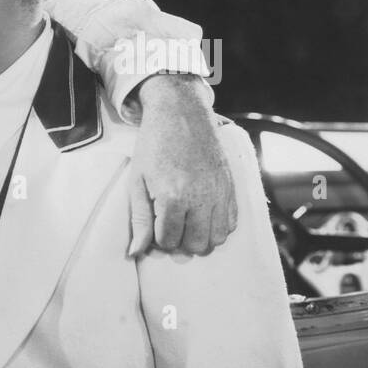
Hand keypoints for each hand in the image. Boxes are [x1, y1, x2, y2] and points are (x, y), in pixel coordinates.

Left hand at [128, 76, 237, 255]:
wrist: (180, 115)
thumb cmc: (154, 147)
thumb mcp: (137, 182)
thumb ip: (139, 220)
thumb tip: (135, 252)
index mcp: (173, 197)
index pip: (169, 241)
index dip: (158, 240)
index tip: (153, 228)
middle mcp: (202, 198)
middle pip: (196, 245)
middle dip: (180, 242)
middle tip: (169, 227)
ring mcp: (220, 192)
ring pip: (217, 238)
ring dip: (201, 238)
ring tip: (185, 223)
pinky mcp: (231, 187)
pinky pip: (232, 222)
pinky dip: (218, 226)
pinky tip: (202, 216)